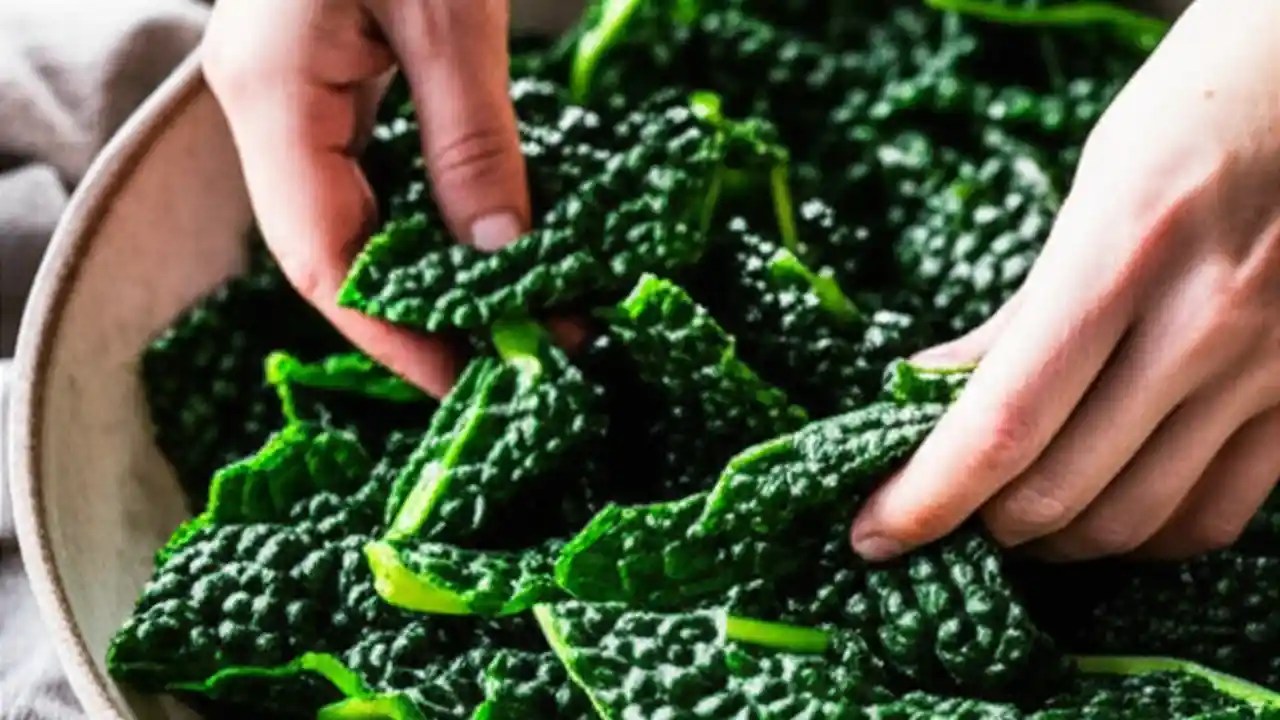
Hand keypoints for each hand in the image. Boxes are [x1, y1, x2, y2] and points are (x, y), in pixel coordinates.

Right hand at [202, 0, 528, 396]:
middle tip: (502, 359)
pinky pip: (359, 171)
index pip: (320, 260)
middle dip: (413, 317)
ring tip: (498, 315)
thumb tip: (501, 253)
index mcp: (270, 95)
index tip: (462, 385)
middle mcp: (261, 103)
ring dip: (419, 271)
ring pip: (344, 214)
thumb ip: (470, 137)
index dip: (389, 338)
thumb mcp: (450, 16)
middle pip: (327, 248)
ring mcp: (284, 86)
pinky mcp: (318, 68)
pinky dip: (416, 218)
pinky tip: (468, 244)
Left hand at [852, 0, 1279, 562]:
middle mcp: (1203, 323)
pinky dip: (1143, 538)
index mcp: (1123, 253)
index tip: (873, 535)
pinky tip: (1106, 514)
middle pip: (1060, 491)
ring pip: (1134, 521)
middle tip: (944, 510)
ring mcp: (1266, 369)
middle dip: (979, 523)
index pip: (1004, 423)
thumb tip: (928, 389)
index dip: (926, 498)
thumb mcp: (1091, 192)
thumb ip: (1019, 310)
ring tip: (1013, 517)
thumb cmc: (1199, 117)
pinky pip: (1215, 515)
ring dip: (1053, 541)